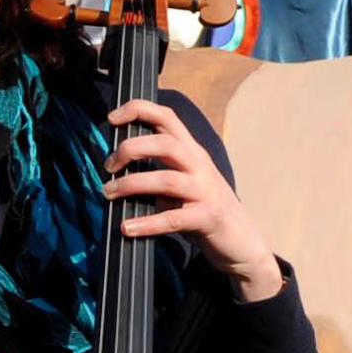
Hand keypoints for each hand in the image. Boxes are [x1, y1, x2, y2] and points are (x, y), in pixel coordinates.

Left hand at [103, 98, 283, 301]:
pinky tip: (127, 228)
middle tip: (108, 167)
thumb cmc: (204, 210)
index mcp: (192, 152)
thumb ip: (158, 173)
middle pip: (165, 143)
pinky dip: (147, 223)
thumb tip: (118, 174)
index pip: (167, 118)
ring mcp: (206, 191)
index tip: (112, 118)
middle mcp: (200, 166)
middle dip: (131, 149)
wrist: (243, 242)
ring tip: (109, 193)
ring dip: (132, 184)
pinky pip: (173, 218)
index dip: (139, 110)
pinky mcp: (208, 217)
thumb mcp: (183, 184)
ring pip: (166, 179)